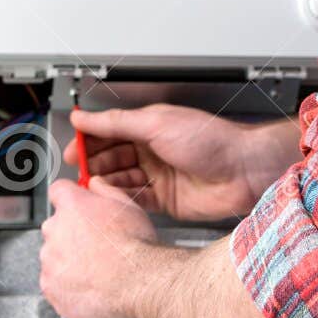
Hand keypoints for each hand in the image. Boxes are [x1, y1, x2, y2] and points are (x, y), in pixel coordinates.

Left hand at [39, 179, 158, 317]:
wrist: (135, 285)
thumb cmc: (134, 248)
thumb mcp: (128, 206)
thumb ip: (105, 190)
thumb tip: (95, 184)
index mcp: (72, 206)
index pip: (59, 191)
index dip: (70, 199)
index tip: (78, 208)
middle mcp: (55, 230)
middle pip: (56, 226)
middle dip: (71, 234)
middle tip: (96, 246)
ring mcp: (50, 260)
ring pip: (55, 256)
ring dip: (69, 260)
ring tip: (97, 270)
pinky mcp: (50, 287)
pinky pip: (54, 283)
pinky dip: (68, 285)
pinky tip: (90, 286)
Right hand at [65, 104, 298, 221]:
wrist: (244, 171)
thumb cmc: (212, 141)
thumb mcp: (156, 123)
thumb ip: (116, 122)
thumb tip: (84, 117)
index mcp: (150, 126)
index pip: (110, 131)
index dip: (89, 140)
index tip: (73, 149)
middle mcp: (153, 150)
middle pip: (112, 157)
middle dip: (94, 164)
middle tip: (80, 172)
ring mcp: (159, 176)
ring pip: (121, 179)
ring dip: (106, 182)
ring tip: (93, 186)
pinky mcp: (165, 201)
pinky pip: (135, 200)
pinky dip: (121, 199)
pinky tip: (112, 198)